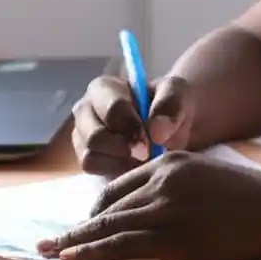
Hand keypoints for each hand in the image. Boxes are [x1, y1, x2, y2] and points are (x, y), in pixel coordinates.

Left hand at [38, 151, 260, 259]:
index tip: (83, 223)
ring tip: (52, 251)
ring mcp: (167, 207)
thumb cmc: (251, 199)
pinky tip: (74, 257)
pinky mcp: (173, 236)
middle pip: (108, 205)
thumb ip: (176, 188)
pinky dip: (92, 251)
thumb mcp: (208, 178)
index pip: (120, 185)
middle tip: (50, 240)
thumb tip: (149, 212)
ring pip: (108, 225)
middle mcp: (163, 179)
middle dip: (78, 226)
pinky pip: (121, 244)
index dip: (98, 209)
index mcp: (170, 162)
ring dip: (76, 240)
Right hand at [71, 74, 195, 177]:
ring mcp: (82, 136)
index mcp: (104, 88)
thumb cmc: (170, 105)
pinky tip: (133, 166)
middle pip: (94, 137)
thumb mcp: (178, 95)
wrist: (172, 128)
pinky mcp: (86, 159)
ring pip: (90, 157)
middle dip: (124, 149)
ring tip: (142, 158)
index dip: (132, 128)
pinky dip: (114, 172)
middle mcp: (86, 110)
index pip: (111, 110)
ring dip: (120, 162)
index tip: (152, 140)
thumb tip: (155, 132)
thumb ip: (170, 106)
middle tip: (147, 154)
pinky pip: (93, 171)